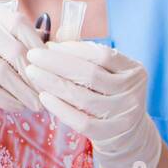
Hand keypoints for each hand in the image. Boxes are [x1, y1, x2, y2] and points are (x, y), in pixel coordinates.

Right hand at [0, 0, 44, 125]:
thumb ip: (14, 37)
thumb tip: (54, 46)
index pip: (19, 24)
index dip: (39, 47)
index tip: (53, 67)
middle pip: (13, 50)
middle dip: (34, 75)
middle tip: (49, 91)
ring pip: (1, 71)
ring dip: (23, 91)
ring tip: (37, 104)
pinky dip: (5, 99)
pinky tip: (17, 106)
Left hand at [24, 41, 162, 167]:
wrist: (129, 134)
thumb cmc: (111, 95)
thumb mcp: (109, 73)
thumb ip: (87, 53)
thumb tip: (59, 33)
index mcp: (135, 70)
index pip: (103, 55)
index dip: (74, 49)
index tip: (49, 45)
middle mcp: (133, 91)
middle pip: (90, 74)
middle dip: (56, 63)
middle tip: (32, 56)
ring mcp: (124, 114)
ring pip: (83, 98)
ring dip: (53, 84)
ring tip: (33, 74)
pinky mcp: (111, 134)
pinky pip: (81, 121)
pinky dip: (60, 108)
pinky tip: (44, 97)